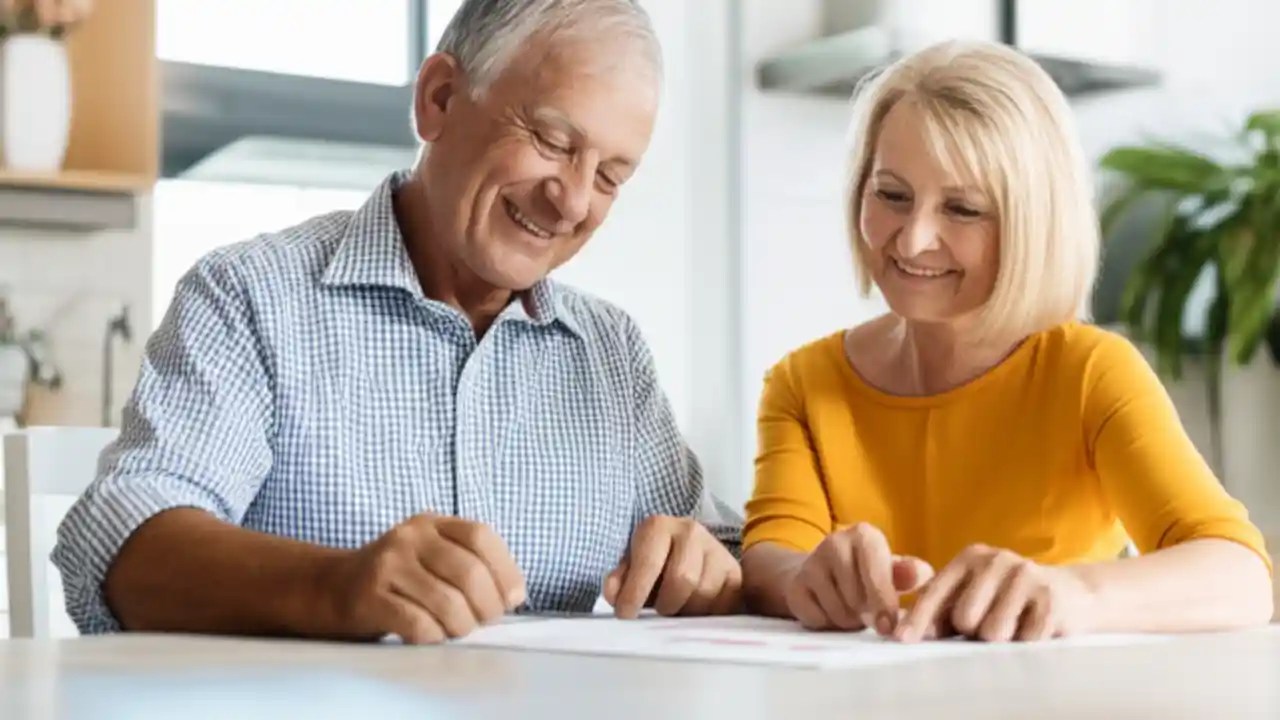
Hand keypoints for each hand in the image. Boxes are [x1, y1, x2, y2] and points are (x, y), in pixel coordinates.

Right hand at [322, 514, 525, 643]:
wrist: (332, 588)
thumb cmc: (398, 579)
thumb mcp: (432, 557)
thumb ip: (470, 565)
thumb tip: (514, 595)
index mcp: (432, 523)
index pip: (481, 536)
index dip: (505, 570)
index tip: (512, 599)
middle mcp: (410, 537)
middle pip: (468, 572)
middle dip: (487, 606)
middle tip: (483, 622)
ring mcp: (387, 564)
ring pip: (447, 602)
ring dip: (461, 626)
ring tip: (456, 631)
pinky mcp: (369, 596)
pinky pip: (418, 623)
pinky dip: (434, 636)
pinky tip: (431, 636)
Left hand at [603, 516, 741, 618]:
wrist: (684, 551)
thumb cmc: (652, 561)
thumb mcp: (630, 566)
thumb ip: (619, 580)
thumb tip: (614, 594)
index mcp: (659, 527)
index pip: (649, 563)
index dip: (635, 593)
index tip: (626, 615)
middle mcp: (691, 532)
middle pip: (683, 580)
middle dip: (667, 604)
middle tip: (659, 613)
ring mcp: (717, 550)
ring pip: (706, 594)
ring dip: (688, 612)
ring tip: (678, 610)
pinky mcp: (735, 572)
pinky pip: (726, 603)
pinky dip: (710, 615)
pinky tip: (697, 613)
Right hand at [785, 523, 933, 634]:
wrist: (821, 574)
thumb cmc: (866, 574)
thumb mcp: (892, 571)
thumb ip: (909, 574)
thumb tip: (919, 573)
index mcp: (864, 535)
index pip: (876, 570)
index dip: (883, 600)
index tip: (888, 625)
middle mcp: (834, 542)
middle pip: (856, 596)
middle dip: (866, 614)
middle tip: (871, 617)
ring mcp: (811, 563)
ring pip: (837, 611)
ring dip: (848, 621)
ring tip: (851, 611)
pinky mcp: (795, 586)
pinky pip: (817, 619)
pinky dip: (827, 623)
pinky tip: (830, 612)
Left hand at [895, 544, 1095, 642]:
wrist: (1072, 594)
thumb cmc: (1010, 600)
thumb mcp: (974, 597)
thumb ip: (942, 613)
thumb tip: (909, 633)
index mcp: (969, 558)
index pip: (935, 592)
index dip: (918, 619)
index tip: (902, 640)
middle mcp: (995, 559)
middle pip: (964, 618)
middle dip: (973, 632)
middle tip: (991, 622)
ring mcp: (1025, 575)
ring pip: (993, 633)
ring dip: (1002, 639)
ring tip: (1014, 624)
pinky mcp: (1050, 597)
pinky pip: (1024, 640)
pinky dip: (1027, 642)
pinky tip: (1035, 625)